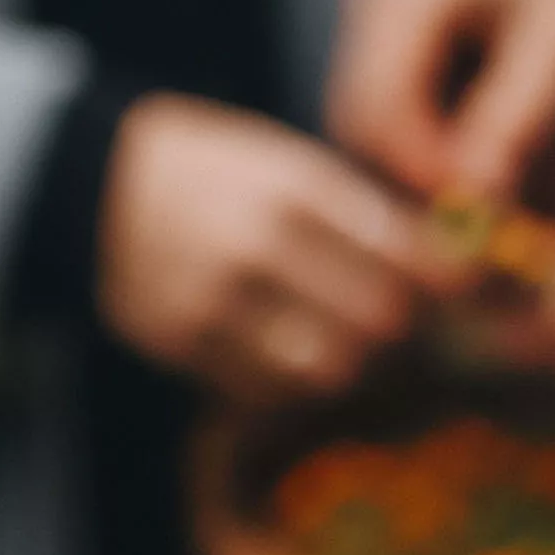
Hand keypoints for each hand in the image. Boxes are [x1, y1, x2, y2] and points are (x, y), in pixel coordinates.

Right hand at [97, 94, 433, 401]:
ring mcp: (215, 303)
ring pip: (326, 369)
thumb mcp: (288, 164)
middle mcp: (256, 246)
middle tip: (402, 319)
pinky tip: (289, 352)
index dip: (442, 281)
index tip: (456, 289)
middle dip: (402, 326)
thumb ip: (364, 213)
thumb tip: (450, 266)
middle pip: (376, 320)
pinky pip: (268, 391)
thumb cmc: (215, 171)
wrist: (97, 186)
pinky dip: (292, 382)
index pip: (401, 254)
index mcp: (293, 188)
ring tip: (345, 339)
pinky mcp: (181, 346)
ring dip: (350, 362)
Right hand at [328, 0, 554, 204]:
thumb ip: (514, 119)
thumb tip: (474, 198)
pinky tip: (479, 163)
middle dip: (413, 176)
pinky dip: (430, 143)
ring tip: (486, 197)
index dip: (418, 170)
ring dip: (420, 165)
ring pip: (374, 120)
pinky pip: (396, 108)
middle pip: (363, 117)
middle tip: (476, 223)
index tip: (474, 218)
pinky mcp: (395, 35)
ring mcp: (377, 15)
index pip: (380, 104)